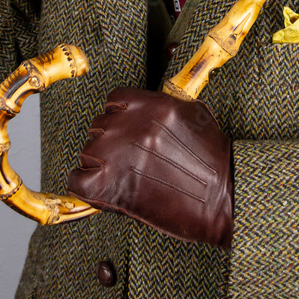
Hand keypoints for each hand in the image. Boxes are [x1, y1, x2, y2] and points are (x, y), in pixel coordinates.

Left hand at [66, 87, 233, 249]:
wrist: (222, 198)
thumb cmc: (214, 161)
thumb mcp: (194, 115)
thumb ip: (164, 106)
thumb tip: (145, 107)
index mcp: (153, 105)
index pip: (113, 100)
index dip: (117, 117)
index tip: (123, 130)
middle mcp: (132, 125)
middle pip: (98, 126)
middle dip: (109, 142)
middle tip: (125, 160)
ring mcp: (118, 153)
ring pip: (87, 151)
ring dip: (98, 164)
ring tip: (120, 177)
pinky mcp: (109, 185)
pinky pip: (76, 180)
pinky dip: (85, 187)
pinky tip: (102, 191)